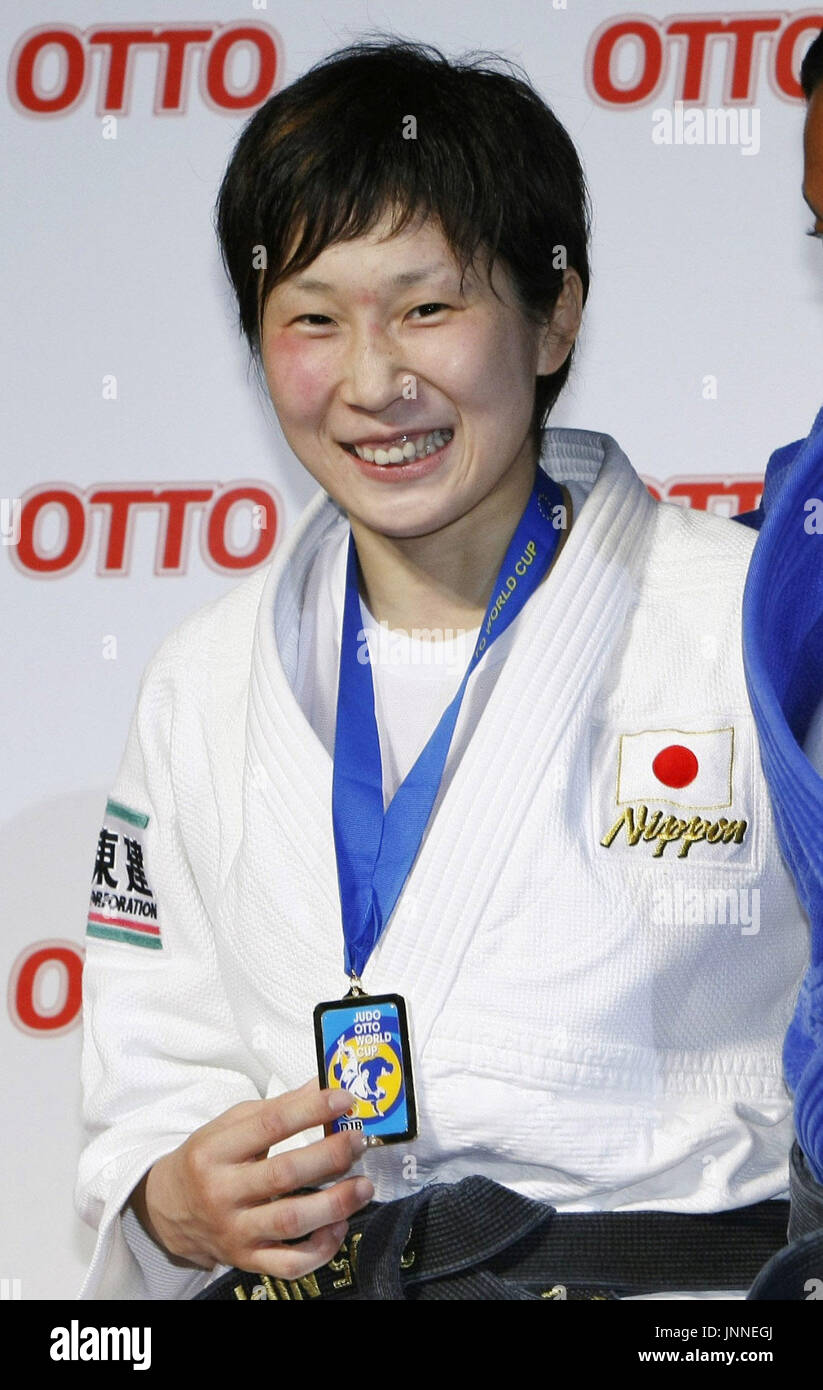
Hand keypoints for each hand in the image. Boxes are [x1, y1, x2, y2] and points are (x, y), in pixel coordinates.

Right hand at [130, 1080, 373, 1277]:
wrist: (170, 1208)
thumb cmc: (207, 1160)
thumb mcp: (230, 1125)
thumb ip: (278, 1107)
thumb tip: (323, 1085)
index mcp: (215, 1151)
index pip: (270, 1125)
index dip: (311, 1110)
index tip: (343, 1099)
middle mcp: (222, 1193)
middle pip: (284, 1174)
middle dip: (330, 1156)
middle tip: (358, 1141)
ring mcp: (235, 1231)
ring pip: (291, 1222)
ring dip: (336, 1203)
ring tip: (363, 1186)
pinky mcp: (247, 1260)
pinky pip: (290, 1263)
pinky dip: (321, 1248)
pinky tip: (339, 1225)